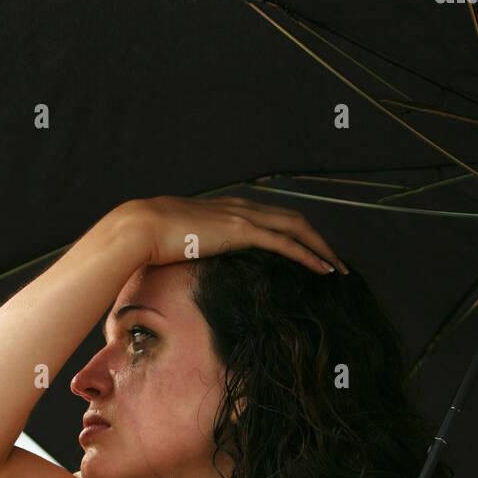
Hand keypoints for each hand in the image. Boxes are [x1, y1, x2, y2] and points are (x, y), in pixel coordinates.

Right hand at [127, 195, 347, 275]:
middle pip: (294, 219)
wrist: (140, 227)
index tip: (310, 251)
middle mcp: (242, 208)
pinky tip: (322, 269)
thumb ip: (196, 246)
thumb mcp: (182, 242)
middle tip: (336, 261)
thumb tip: (193, 260)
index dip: (296, 234)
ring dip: (321, 248)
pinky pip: (285, 244)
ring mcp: (244, 218)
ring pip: (297, 228)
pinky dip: (308, 255)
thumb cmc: (152, 239)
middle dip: (318, 240)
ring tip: (338, 268)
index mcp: (230, 209)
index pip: (274, 218)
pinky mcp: (242, 232)